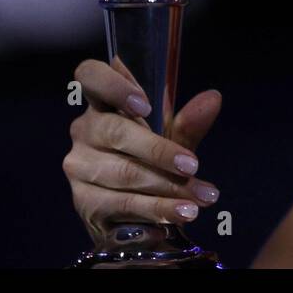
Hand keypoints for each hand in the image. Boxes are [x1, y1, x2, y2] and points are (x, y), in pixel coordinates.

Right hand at [63, 56, 222, 248]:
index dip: (112, 85)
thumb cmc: (151, 164)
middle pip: (115, 131)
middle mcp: (84, 131)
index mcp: (102, 105)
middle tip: (193, 166)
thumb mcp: (172, 142)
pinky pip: (123, 204)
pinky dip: (156, 210)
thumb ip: (188, 124)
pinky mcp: (84, 202)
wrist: (137, 216)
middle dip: (159, 151)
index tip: (145, 106)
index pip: (90, 76)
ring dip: (167, 188)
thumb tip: (212, 99)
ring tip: (199, 199)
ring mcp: (80, 168)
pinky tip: (179, 214)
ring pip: (124, 173)